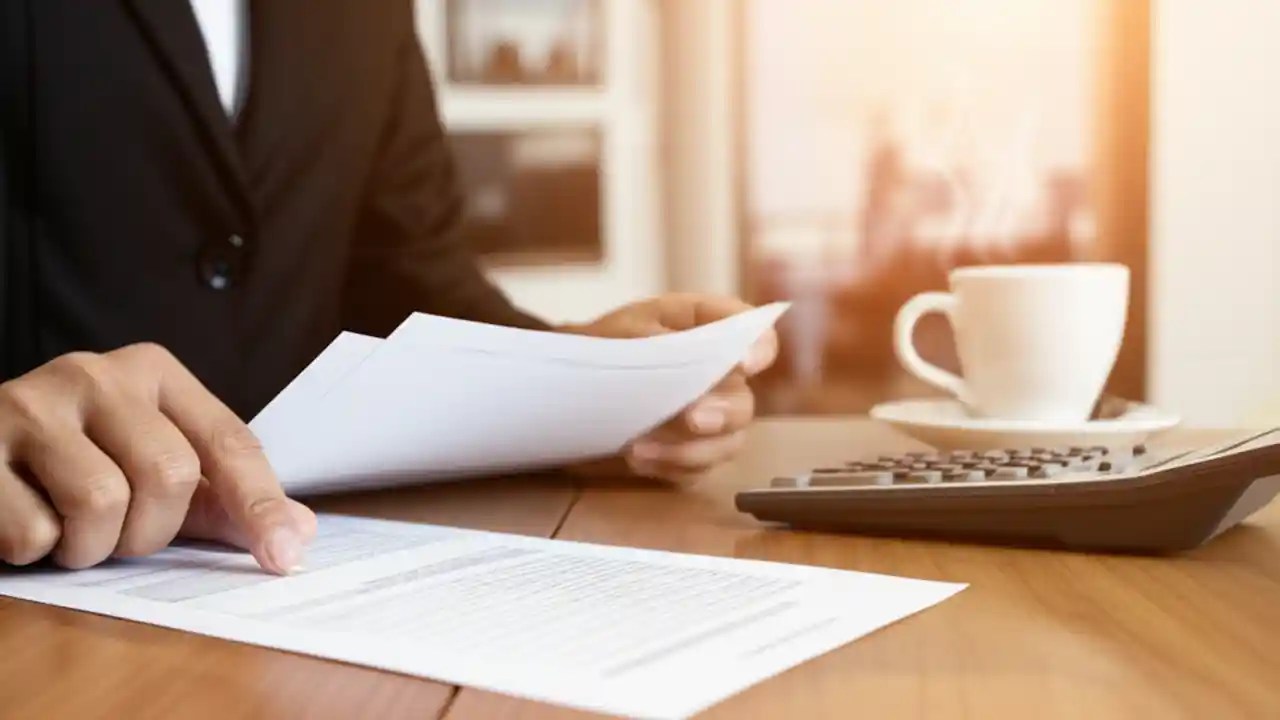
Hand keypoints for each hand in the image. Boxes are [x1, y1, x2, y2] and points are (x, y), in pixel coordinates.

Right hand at [0, 344, 314, 572]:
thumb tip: (298, 535)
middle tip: (119, 535)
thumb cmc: (72, 466)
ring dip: (89, 546)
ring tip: (66, 528)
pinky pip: (31, 530)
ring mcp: (31, 403)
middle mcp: (96, 374)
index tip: (282, 557)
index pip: (229, 442)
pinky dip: (33, 550)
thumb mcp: (151, 472)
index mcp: (153, 373)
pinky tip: (19, 519)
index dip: (260, 505)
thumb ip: (223, 502)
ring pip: (100, 503)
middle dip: (150, 532)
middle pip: (170, 474)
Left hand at [563, 294, 777, 483]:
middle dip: (721, 414)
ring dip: (690, 450)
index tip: (742, 364)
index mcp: (708, 331)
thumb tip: (692, 358)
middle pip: (744, 402)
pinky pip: (696, 470)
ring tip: (639, 446)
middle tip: (691, 418)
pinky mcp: (689, 454)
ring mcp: (708, 421)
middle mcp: (718, 378)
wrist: (567, 386)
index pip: (756, 338)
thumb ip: (659, 342)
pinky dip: (669, 467)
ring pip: (727, 444)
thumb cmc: (602, 345)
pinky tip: (637, 458)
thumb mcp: (623, 331)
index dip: (759, 350)